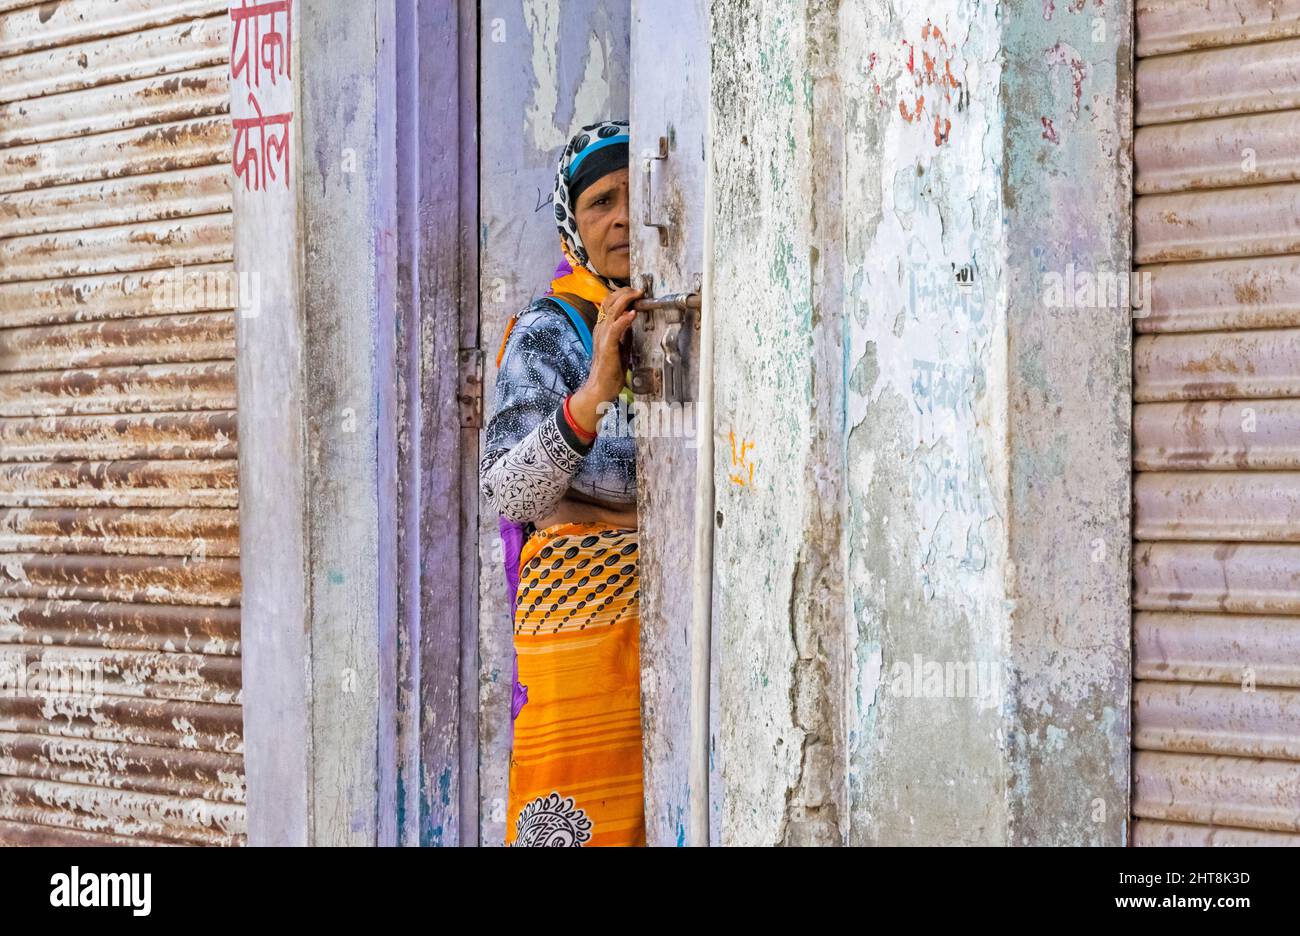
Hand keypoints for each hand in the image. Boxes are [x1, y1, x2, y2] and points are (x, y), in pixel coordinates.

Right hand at [568, 286, 640, 433]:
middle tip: (638, 290)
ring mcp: (602, 337)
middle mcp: (600, 329)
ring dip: (625, 300)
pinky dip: (623, 319)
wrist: (600, 388)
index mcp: (603, 329)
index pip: (609, 303)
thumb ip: (624, 333)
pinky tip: (632, 314)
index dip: (622, 294)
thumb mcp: (620, 347)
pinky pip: (614, 329)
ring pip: (611, 311)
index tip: (636, 291)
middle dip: (625, 292)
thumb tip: (631, 320)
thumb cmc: (610, 371)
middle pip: (608, 301)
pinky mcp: (607, 347)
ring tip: (637, 295)